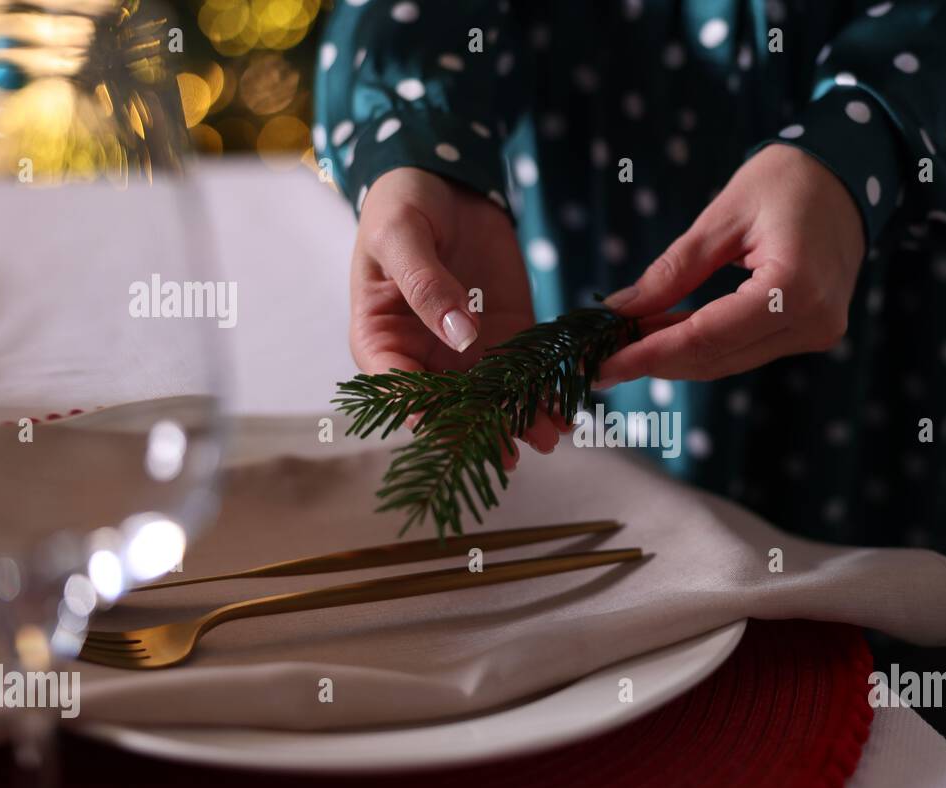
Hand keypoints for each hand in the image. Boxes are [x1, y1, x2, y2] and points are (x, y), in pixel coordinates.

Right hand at [350, 167, 566, 457]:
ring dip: (518, 418)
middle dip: (480, 428)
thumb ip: (426, 284)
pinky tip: (565, 408)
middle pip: (449, 405)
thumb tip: (458, 334)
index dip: (427, 413)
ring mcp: (465, 350)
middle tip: (512, 451)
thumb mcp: (402, 236)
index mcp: (380, 339)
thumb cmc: (402, 204)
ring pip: (490, 397)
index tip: (461, 430)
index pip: (400, 389)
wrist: (443, 179)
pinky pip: (523, 369)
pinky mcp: (504, 334)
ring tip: (549, 436)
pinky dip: (544, 389)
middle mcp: (422, 356)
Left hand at [595, 144, 864, 384]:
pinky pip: (746, 348)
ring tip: (626, 344)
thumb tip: (621, 311)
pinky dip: (703, 344)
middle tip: (600, 359)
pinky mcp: (812, 332)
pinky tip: (665, 334)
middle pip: (716, 358)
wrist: (850, 175)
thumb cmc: (789, 179)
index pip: (706, 337)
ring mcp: (817, 332)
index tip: (601, 365)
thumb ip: (674, 269)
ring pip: (729, 361)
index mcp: (793, 287)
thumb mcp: (723, 215)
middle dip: (655, 360)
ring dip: (676, 356)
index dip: (649, 354)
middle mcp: (813, 321)